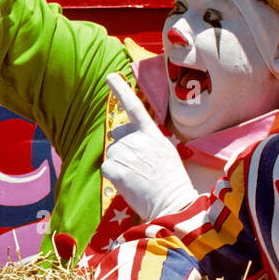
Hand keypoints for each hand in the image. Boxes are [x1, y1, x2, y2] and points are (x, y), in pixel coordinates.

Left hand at [101, 74, 200, 219]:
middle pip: (116, 136)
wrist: (172, 203)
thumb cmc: (170, 180)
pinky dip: (114, 176)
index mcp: (151, 133)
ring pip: (111, 153)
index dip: (120, 90)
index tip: (110, 76)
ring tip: (137, 177)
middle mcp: (136, 139)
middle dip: (122, 148)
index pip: (134, 106)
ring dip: (119, 164)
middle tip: (138, 166)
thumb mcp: (164, 151)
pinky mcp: (114, 169)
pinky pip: (106, 168)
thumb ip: (144, 138)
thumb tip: (117, 133)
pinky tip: (128, 183)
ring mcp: (124, 153)